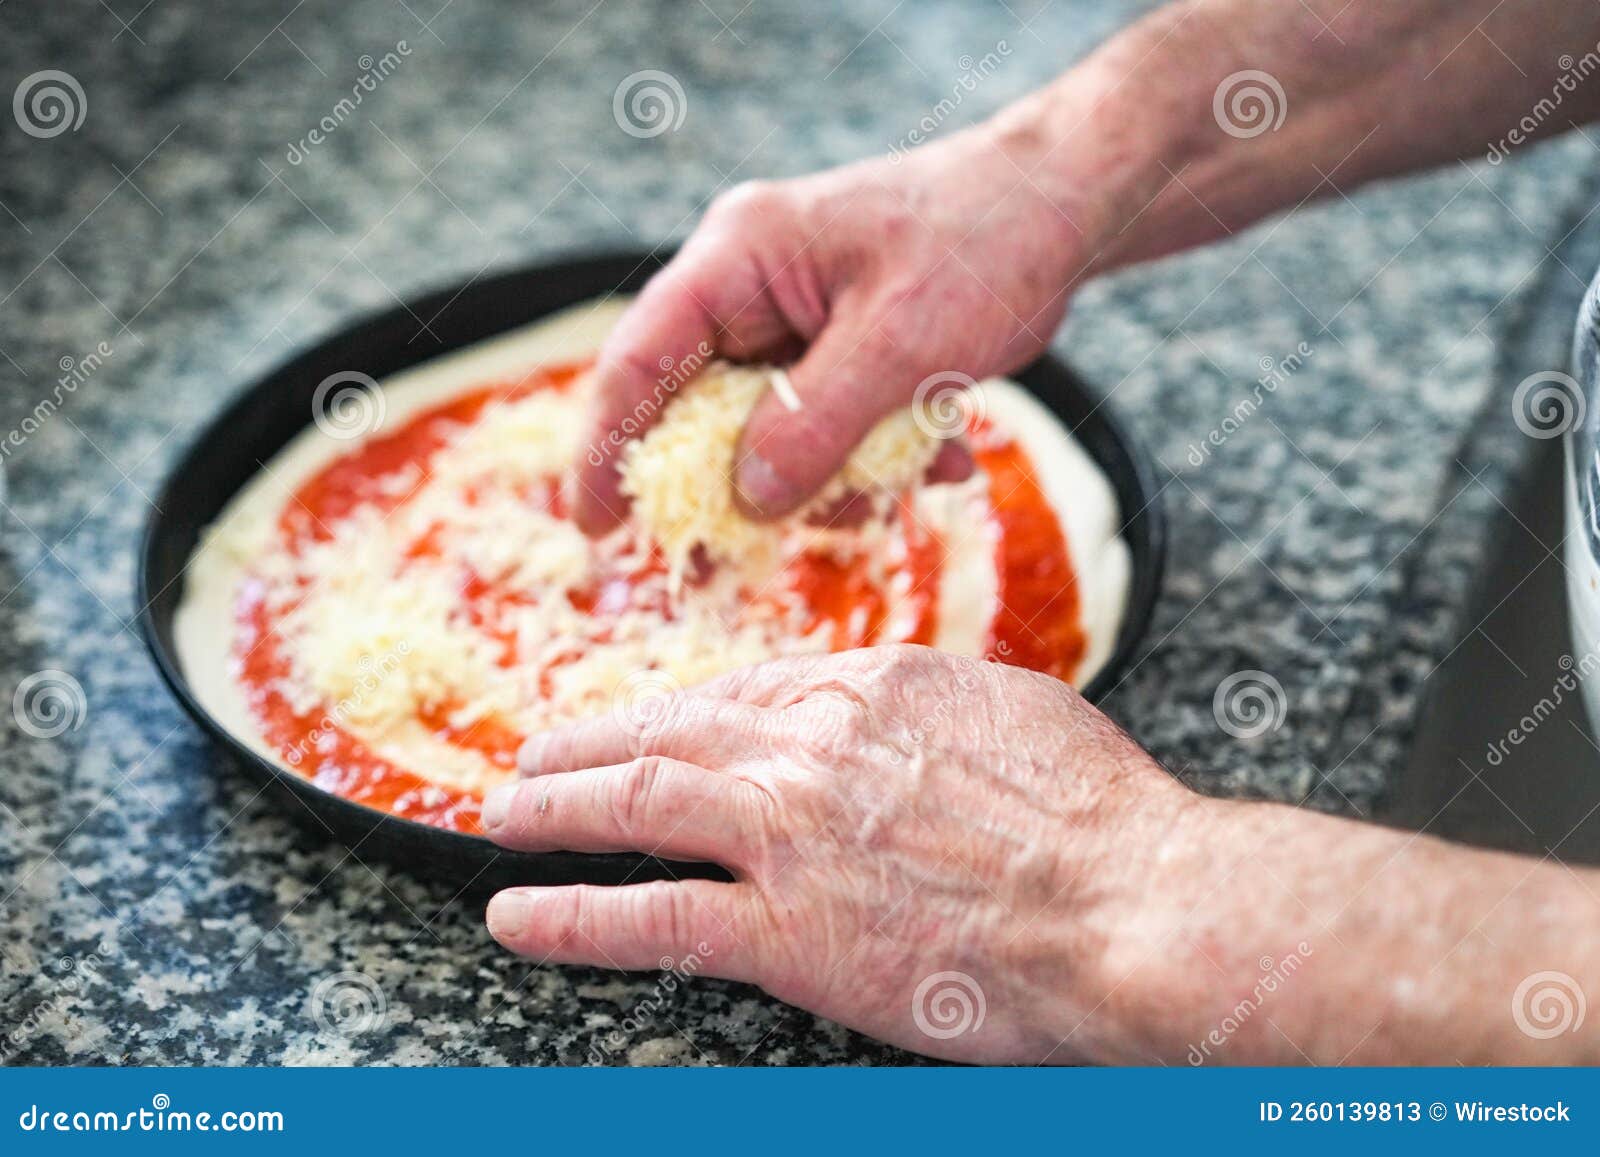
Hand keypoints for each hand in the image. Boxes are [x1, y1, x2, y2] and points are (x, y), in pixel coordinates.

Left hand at [479, 645, 1193, 1063]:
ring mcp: (788, 835)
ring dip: (558, 806)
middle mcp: (812, 745)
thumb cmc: (1103, 820)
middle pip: (670, 729)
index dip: (685, 709)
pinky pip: (650, 916)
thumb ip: (932, 709)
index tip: (654, 724)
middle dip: (591, 741)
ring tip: (509, 814)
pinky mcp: (784, 932)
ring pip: (638, 800)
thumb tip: (900, 719)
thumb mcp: (1016, 716)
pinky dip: (571, 915)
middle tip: (540, 754)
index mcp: (875, 687)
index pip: (748, 687)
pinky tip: (519, 913)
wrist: (1133, 907)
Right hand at [573, 125, 1091, 532]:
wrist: (1069, 203)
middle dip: (734, 487)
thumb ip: (814, 426)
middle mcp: (755, 287)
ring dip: (831, 478)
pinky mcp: (845, 350)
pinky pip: (831, 427)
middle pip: (702, 408)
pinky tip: (946, 458)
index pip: (640, 359)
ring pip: (773, 432)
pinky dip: (878, 459)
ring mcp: (800, 320)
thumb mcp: (899, 345)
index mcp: (740, 256)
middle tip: (735, 559)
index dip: (608, 448)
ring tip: (896, 485)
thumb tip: (744, 503)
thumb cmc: (985, 243)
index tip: (598, 528)